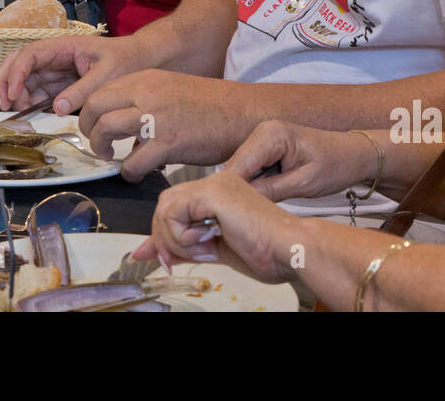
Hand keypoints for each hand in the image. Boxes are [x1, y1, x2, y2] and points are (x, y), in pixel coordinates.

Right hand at [0, 34, 142, 113]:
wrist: (141, 61)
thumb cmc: (126, 61)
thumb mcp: (106, 76)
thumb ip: (82, 91)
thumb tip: (56, 107)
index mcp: (65, 46)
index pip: (31, 54)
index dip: (17, 72)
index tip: (13, 93)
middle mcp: (55, 56)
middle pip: (20, 62)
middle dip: (6, 80)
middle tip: (4, 104)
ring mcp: (56, 69)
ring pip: (25, 78)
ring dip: (17, 94)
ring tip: (21, 112)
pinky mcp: (60, 83)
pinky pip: (38, 90)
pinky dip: (30, 100)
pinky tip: (32, 111)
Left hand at [78, 69, 255, 180]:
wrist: (243, 113)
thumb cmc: (210, 106)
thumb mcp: (170, 90)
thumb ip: (142, 101)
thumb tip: (120, 128)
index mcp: (146, 79)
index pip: (100, 90)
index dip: (89, 111)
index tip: (91, 126)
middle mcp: (147, 93)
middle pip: (94, 106)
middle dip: (87, 129)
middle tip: (96, 144)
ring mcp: (156, 117)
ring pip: (105, 129)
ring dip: (101, 148)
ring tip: (110, 158)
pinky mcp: (169, 142)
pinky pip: (132, 162)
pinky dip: (129, 172)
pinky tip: (137, 172)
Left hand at [133, 170, 304, 281]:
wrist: (288, 249)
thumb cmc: (267, 252)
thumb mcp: (214, 251)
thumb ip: (185, 248)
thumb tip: (155, 253)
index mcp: (219, 194)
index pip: (175, 205)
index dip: (163, 233)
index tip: (162, 259)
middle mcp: (215, 183)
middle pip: (165, 203)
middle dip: (162, 236)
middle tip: (171, 261)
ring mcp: (214, 185)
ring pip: (166, 207)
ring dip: (174, 238)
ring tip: (200, 249)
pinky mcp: (213, 194)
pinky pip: (174, 213)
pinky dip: (181, 235)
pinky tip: (205, 240)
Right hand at [223, 121, 381, 201]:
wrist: (353, 155)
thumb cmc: (336, 165)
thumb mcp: (304, 184)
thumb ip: (271, 191)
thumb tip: (242, 201)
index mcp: (272, 135)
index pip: (238, 165)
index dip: (229, 190)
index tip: (226, 213)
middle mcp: (263, 130)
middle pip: (235, 167)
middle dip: (235, 190)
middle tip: (238, 216)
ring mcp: (263, 136)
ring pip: (241, 169)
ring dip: (244, 188)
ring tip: (251, 210)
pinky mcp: (266, 146)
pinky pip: (251, 168)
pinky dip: (254, 184)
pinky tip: (261, 198)